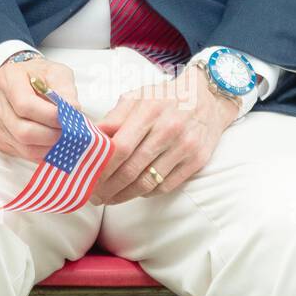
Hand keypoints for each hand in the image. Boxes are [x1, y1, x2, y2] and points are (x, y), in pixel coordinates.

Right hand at [0, 54, 78, 162]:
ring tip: (66, 139)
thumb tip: (72, 110)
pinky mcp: (1, 139)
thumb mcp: (57, 72)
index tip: (69, 118)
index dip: (50, 116)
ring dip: (50, 148)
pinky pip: (24, 154)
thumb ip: (65, 90)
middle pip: (23, 131)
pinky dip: (43, 153)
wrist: (26, 81)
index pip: (25, 105)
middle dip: (52, 136)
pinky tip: (54, 143)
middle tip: (71, 132)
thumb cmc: (41, 76)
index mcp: (8, 78)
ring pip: (24, 147)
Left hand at [91, 63, 236, 204]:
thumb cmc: (164, 98)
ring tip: (110, 199)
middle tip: (95, 196)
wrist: (207, 99)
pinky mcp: (197, 161)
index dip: (102, 167)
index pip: (120, 147)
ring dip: (125, 195)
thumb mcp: (137, 97)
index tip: (88, 177)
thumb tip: (91, 137)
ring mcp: (185, 147)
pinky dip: (146, 193)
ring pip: (148, 182)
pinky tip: (134, 192)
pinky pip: (166, 186)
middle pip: (132, 169)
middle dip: (109, 187)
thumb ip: (114, 117)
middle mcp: (169, 129)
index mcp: (149, 110)